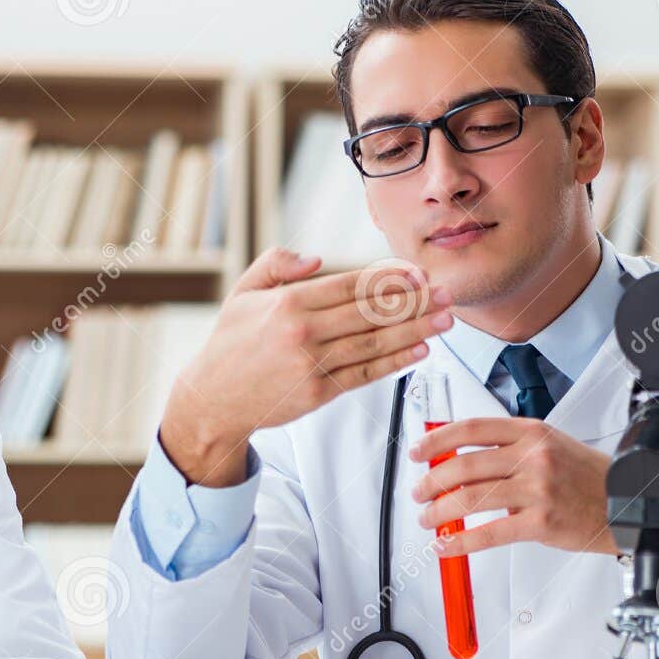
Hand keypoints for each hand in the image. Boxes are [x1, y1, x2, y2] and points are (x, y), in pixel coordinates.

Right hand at [159, 248, 453, 485]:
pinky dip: (396, 362)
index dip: (391, 278)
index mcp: (288, 302)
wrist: (212, 399)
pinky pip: (366, 374)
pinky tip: (420, 351)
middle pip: (372, 312)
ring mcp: (313, 365)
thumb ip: (276, 264)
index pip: (352, 284)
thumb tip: (316, 259)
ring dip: (416, 330)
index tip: (418, 273)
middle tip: (445, 292)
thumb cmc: (229, 344)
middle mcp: (304, 332)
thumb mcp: (243, 293)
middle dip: (415, 300)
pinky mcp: (318, 394)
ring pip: (375, 342)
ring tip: (444, 319)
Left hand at [408, 417, 617, 555]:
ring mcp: (537, 488)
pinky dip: (460, 541)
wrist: (627, 502)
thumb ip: (508, 447)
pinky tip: (446, 544)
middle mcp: (533, 456)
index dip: (437, 439)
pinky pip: (488, 533)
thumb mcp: (550, 445)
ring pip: (470, 498)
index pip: (471, 428)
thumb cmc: (587, 477)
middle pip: (463, 465)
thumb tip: (458, 460)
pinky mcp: (541, 522)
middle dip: (431, 481)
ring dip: (439, 510)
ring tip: (428, 518)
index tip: (418, 451)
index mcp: (531, 432)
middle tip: (419, 493)